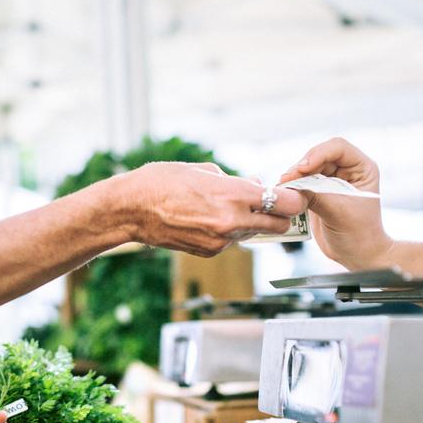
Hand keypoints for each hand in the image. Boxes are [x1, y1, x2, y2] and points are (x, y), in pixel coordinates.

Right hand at [111, 162, 306, 255]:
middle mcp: (232, 221)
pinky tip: (209, 218)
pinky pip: (232, 241)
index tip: (291, 194)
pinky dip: (230, 231)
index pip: (285, 203)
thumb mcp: (202, 170)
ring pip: (255, 233)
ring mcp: (221, 240)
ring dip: (252, 222)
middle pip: (279, 225)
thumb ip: (235, 180)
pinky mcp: (209, 252)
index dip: (293, 198)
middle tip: (269, 203)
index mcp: (233, 195)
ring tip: (228, 206)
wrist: (130, 210)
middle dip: (279, 214)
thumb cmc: (161, 182)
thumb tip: (255, 184)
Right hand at [278, 138, 392, 267]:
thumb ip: (316, 194)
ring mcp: (331, 180)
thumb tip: (291, 184)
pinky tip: (285, 193)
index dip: (318, 154)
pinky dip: (292, 186)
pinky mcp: (318, 191)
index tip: (303, 168)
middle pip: (318, 156)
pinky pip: (302, 182)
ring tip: (283, 187)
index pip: (338, 148)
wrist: (357, 255)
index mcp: (362, 168)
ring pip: (307, 168)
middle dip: (301, 167)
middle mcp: (347, 170)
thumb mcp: (339, 212)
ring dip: (294, 176)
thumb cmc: (359, 234)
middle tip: (286, 180)